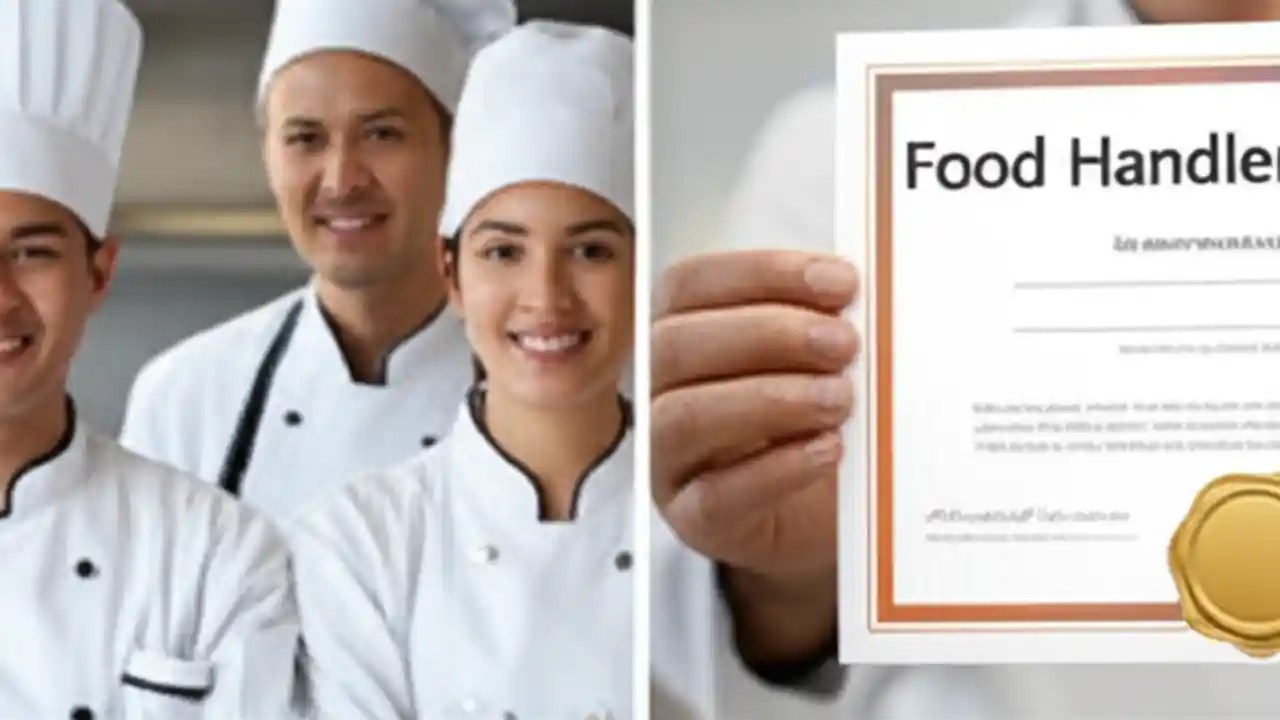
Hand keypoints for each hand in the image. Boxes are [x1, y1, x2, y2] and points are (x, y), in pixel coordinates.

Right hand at [651, 249, 859, 669]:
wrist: (821, 515)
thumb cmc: (810, 421)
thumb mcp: (814, 362)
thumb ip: (824, 325)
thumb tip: (860, 297)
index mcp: (681, 332)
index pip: (690, 283)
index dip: (761, 273)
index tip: (839, 281)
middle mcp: (660, 390)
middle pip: (678, 344)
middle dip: (769, 333)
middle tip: (844, 342)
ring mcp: (668, 457)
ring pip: (685, 417)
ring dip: (771, 400)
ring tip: (840, 398)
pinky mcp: (694, 518)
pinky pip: (716, 495)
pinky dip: (777, 469)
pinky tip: (828, 449)